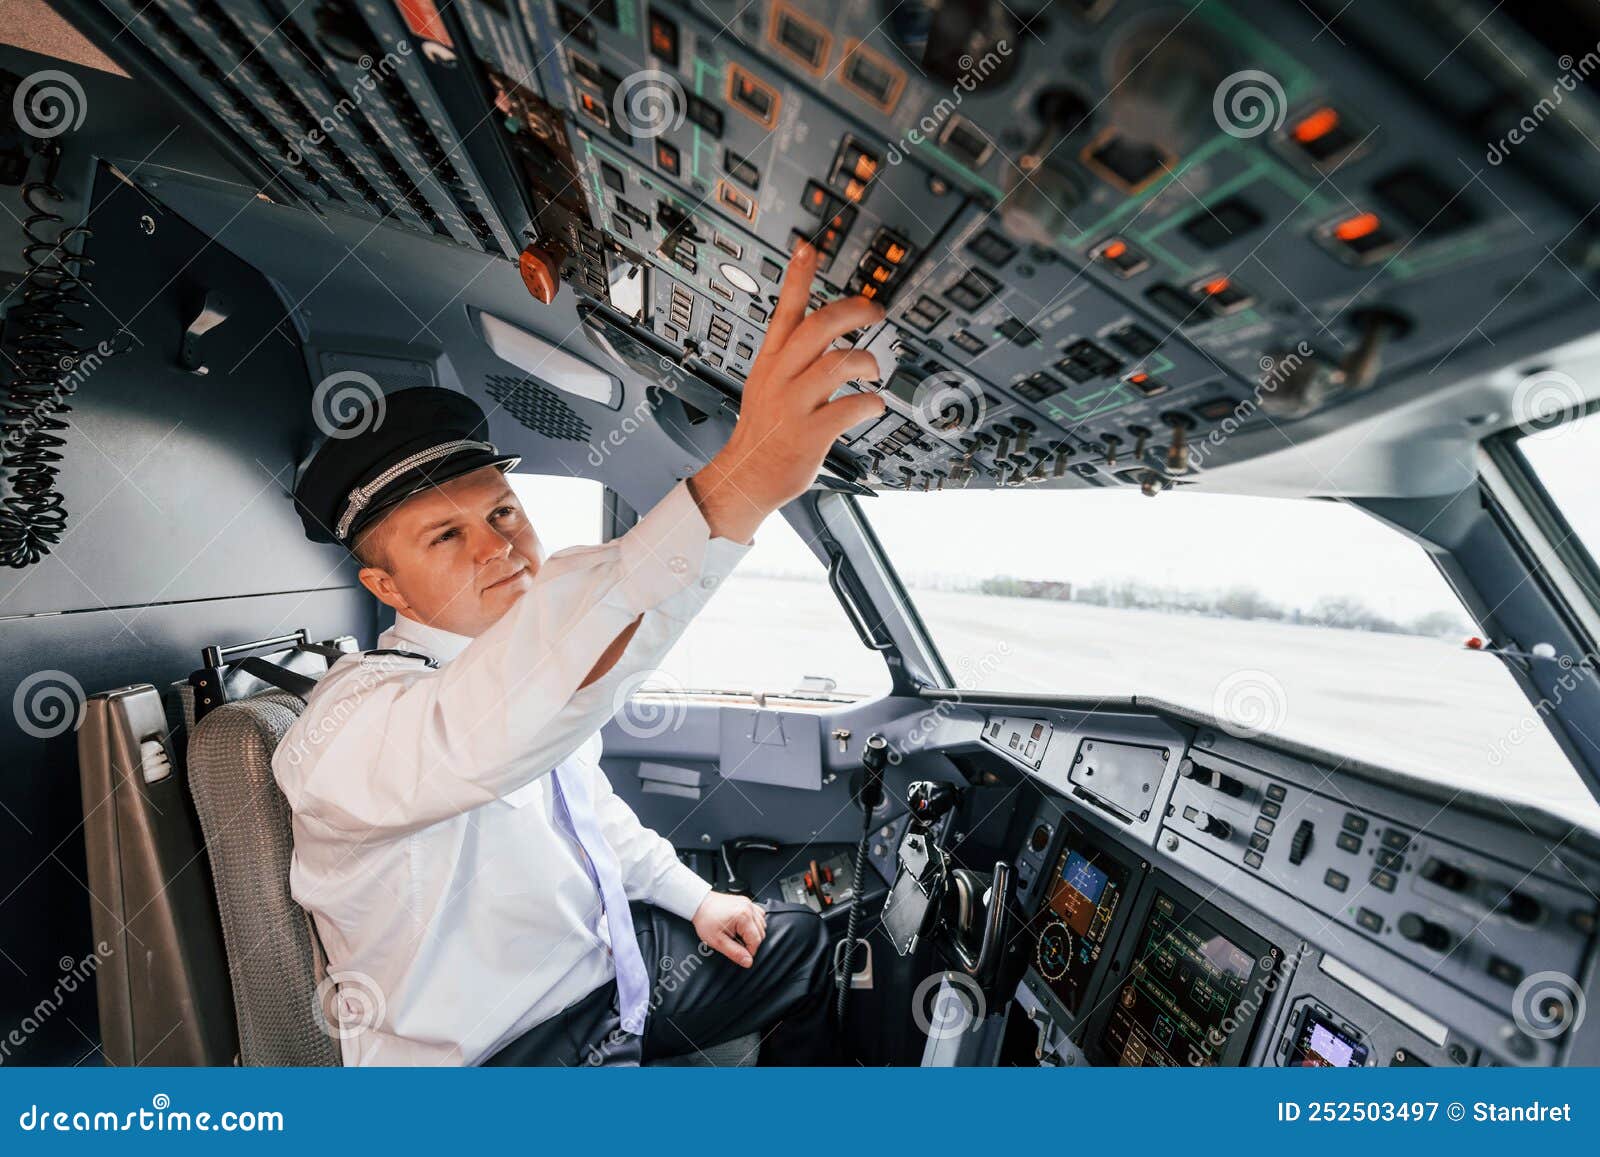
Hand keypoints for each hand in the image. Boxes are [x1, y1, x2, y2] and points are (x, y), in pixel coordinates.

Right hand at [687, 241, 886, 542]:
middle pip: (819, 327)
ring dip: (866, 361)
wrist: (747, 476)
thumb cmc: (763, 430)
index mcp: (770, 361)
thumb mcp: (766, 383)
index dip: (798, 276)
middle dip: (854, 311)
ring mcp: (794, 405)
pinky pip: (850, 408)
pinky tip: (873, 404)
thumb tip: (823, 327)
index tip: (809, 247)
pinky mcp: (810, 434)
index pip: (784, 309)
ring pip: (838, 364)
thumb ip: (792, 356)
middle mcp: (781, 377)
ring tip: (873, 370)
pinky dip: (870, 403)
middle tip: (875, 309)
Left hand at [691, 890, 768, 968]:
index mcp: (744, 917)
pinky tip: (744, 927)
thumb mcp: (718, 941)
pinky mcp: (746, 902)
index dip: (749, 951)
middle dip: (751, 943)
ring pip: (762, 924)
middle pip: (761, 933)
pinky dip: (754, 923)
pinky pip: (759, 915)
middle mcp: (749, 908)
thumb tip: (748, 961)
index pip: (756, 941)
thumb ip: (735, 953)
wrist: (699, 904)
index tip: (741, 954)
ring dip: (754, 933)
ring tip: (738, 935)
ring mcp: (748, 904)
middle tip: (736, 944)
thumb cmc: (706, 920)